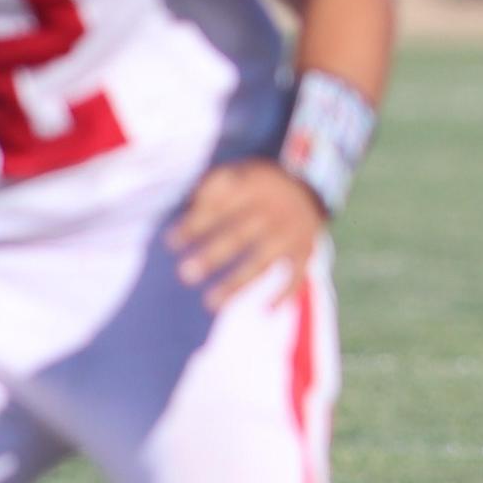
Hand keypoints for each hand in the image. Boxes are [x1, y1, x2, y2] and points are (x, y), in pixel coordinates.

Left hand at [167, 159, 325, 308]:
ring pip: (262, 263)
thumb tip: (190, 204)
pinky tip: (265, 311)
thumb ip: (216, 184)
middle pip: (240, 237)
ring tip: (210, 303)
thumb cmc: (261, 184)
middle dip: (212, 256)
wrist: (312, 183)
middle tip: (185, 274)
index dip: (195, 224)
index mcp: (255, 189)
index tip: (170, 243)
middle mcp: (275, 212)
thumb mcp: (241, 171)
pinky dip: (285, 293)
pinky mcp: (306, 250)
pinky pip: (296, 275)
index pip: (220, 208)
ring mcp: (292, 234)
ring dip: (236, 284)